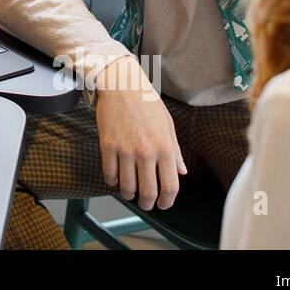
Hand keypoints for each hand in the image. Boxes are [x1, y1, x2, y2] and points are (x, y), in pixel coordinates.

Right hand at [94, 55, 186, 210]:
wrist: (122, 85)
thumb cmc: (146, 102)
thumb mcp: (168, 125)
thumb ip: (175, 151)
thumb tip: (182, 172)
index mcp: (165, 147)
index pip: (170, 186)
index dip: (167, 201)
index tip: (163, 204)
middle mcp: (146, 152)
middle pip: (148, 191)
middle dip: (148, 203)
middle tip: (146, 204)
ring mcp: (126, 150)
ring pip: (127, 186)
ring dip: (129, 195)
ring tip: (130, 193)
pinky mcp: (108, 146)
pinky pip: (109, 173)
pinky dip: (112, 181)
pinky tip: (115, 179)